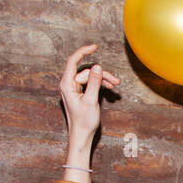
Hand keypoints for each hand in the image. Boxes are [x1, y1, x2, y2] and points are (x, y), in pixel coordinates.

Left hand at [59, 44, 119, 158]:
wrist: (81, 135)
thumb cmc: (84, 121)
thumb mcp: (91, 101)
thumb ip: (94, 83)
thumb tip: (97, 67)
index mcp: (66, 84)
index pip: (73, 61)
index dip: (83, 52)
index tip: (95, 46)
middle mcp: (68, 84)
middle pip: (86, 72)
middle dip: (101, 75)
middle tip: (116, 82)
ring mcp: (73, 89)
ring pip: (90, 78)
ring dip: (103, 80)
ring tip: (115, 86)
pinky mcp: (79, 94)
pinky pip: (90, 84)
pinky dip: (99, 85)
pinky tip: (109, 89)